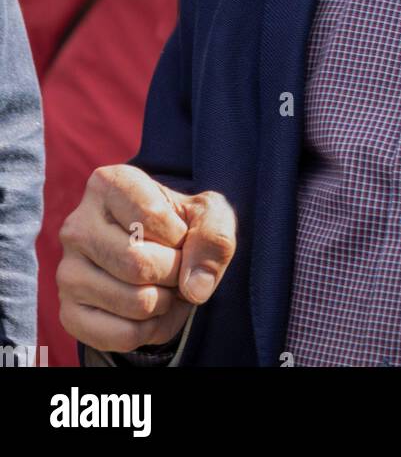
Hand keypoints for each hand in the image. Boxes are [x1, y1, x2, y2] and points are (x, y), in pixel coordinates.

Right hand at [57, 164, 236, 352]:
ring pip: (135, 302)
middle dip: (175, 273)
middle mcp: (78, 225)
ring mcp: (67, 272)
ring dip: (167, 302)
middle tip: (177, 267)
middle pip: (139, 264)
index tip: (178, 234)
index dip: (179, 235)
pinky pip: (123, 336)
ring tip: (165, 286)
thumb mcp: (209, 215)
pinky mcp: (69, 313)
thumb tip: (194, 287)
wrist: (159, 256)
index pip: (151, 217)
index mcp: (107, 184)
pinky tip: (151, 310)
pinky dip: (152, 330)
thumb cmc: (182, 226)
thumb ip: (214, 236)